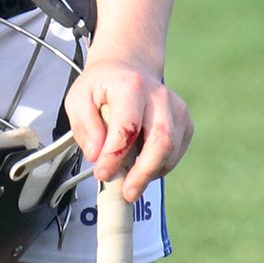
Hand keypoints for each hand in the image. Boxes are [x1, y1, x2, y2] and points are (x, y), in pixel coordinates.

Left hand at [65, 57, 192, 203]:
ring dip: (150, 172)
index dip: (114, 154)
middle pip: (160, 140)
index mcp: (130, 85)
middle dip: (143, 172)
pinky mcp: (185, 122)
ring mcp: (176, 108)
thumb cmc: (101, 87)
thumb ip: (84, 126)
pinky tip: (142, 167)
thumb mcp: (78, 99)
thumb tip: (96, 155)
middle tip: (127, 192)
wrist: (126, 69)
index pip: (127, 126)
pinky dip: (159, 166)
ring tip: (130, 182)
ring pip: (170, 150)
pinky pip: (175, 153)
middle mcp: (159, 95)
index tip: (102, 173)